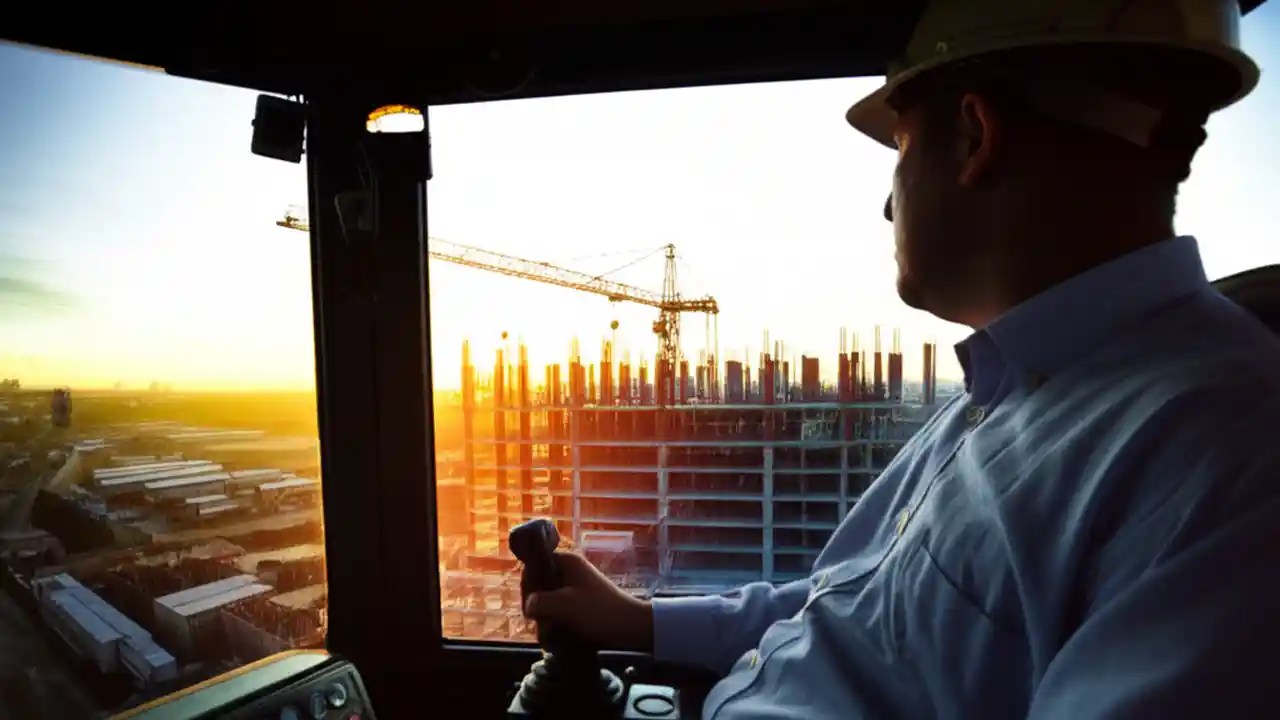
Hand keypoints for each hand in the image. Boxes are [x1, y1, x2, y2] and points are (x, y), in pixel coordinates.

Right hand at [523, 551, 653, 652]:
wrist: (631, 628)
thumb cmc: (598, 611)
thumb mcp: (564, 605)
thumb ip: (538, 602)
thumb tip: (528, 607)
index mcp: (566, 562)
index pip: (534, 567)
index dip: (528, 586)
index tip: (529, 608)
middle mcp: (570, 571)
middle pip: (540, 586)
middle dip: (536, 607)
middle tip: (541, 625)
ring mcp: (575, 588)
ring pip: (548, 601)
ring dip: (545, 619)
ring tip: (549, 636)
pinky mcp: (580, 604)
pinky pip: (559, 611)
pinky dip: (556, 623)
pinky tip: (556, 638)